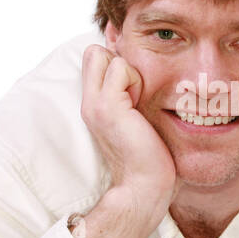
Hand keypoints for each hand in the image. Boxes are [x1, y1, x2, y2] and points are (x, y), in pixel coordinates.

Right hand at [79, 44, 176, 212]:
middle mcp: (89, 102)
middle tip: (135, 94)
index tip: (133, 90)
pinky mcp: (107, 106)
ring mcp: (95, 104)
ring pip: (106, 55)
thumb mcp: (137, 118)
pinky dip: (136, 79)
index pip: (94, 58)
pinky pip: (121, 67)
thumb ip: (133, 94)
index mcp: (94, 105)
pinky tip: (140, 106)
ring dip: (130, 73)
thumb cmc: (149, 157)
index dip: (116, 64)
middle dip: (119, 62)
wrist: (144, 186)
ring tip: (138, 102)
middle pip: (94, 51)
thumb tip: (142, 72)